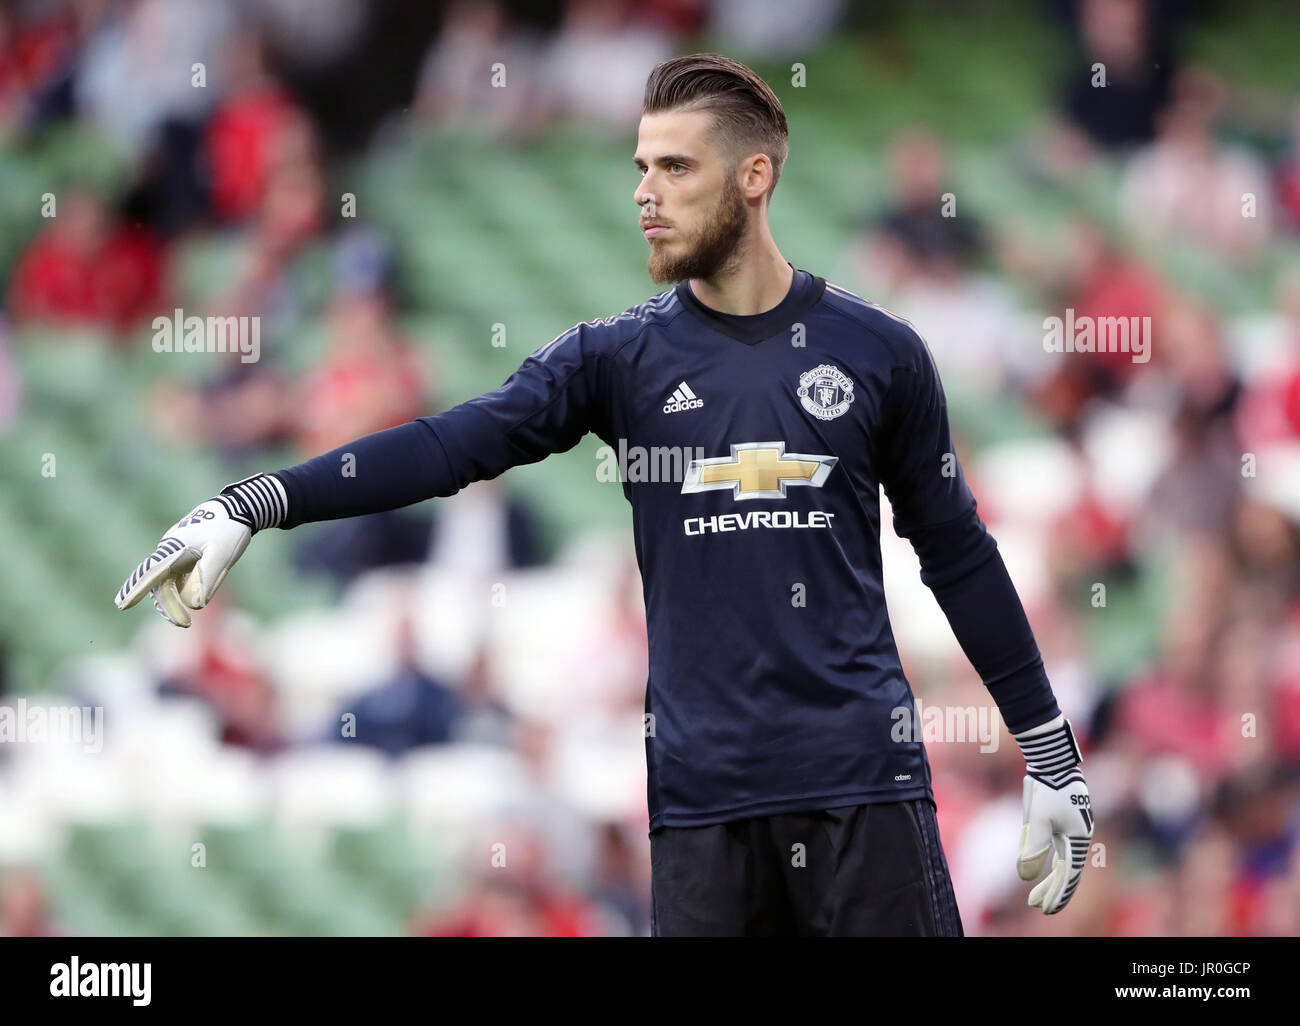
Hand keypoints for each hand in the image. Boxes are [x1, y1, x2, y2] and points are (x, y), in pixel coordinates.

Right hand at [114, 474, 284, 626]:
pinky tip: (190, 601)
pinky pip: (178, 576)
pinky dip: (181, 591)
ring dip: (173, 600)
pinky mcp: (187, 554)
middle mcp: (171, 549)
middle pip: (160, 582)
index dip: (135, 589)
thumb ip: (207, 578)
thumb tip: (195, 604)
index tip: (122, 604)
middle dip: (167, 605)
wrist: (239, 508)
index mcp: (175, 547)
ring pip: (168, 581)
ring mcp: (177, 551)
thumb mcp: (222, 555)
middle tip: (183, 624)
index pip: (151, 572)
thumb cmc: (230, 530)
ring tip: (184, 621)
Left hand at [1012, 715, 1092, 913]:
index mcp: (1078, 837)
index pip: (1070, 874)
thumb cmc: (1046, 789)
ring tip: (1035, 896)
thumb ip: (1033, 847)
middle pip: (1068, 871)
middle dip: (1054, 891)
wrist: (1052, 760)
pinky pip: (1058, 848)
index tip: (1047, 910)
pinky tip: (1036, 869)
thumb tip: (1025, 875)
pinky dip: (1049, 862)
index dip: (1059, 894)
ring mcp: (1073, 827)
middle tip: (1039, 907)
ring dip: (1051, 879)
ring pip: (1063, 861)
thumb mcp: (1036, 819)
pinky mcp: (1064, 818)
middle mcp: (1079, 835)